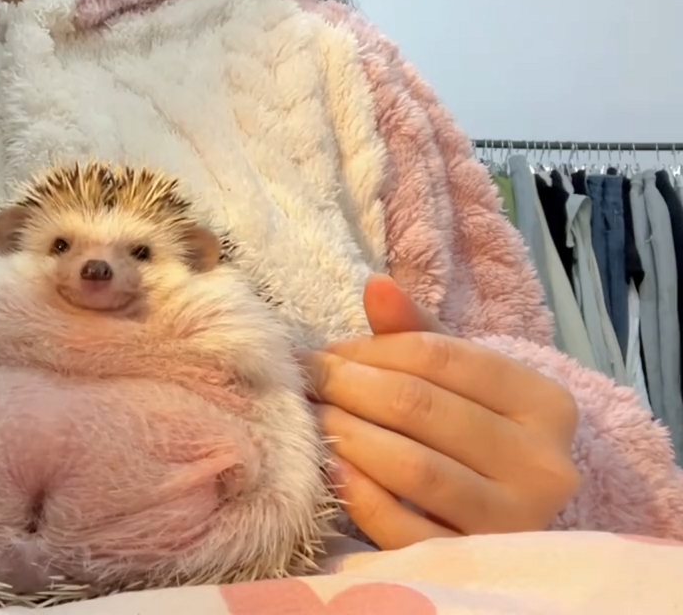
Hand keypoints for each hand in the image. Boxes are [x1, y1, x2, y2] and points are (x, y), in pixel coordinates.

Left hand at [305, 275, 579, 549]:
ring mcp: (514, 521)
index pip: (440, 358)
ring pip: (413, 467)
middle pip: (421, 408)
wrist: (509, 521)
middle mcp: (542, 465)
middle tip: (304, 380)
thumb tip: (376, 286)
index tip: (325, 352)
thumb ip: (418, 332)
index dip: (370, 349)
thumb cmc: (473, 434)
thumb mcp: (461, 381)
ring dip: (346, 435)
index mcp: (546, 404)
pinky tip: (329, 470)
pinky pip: (404, 529)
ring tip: (310, 418)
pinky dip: (360, 495)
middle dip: (348, 387)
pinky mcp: (474, 564)